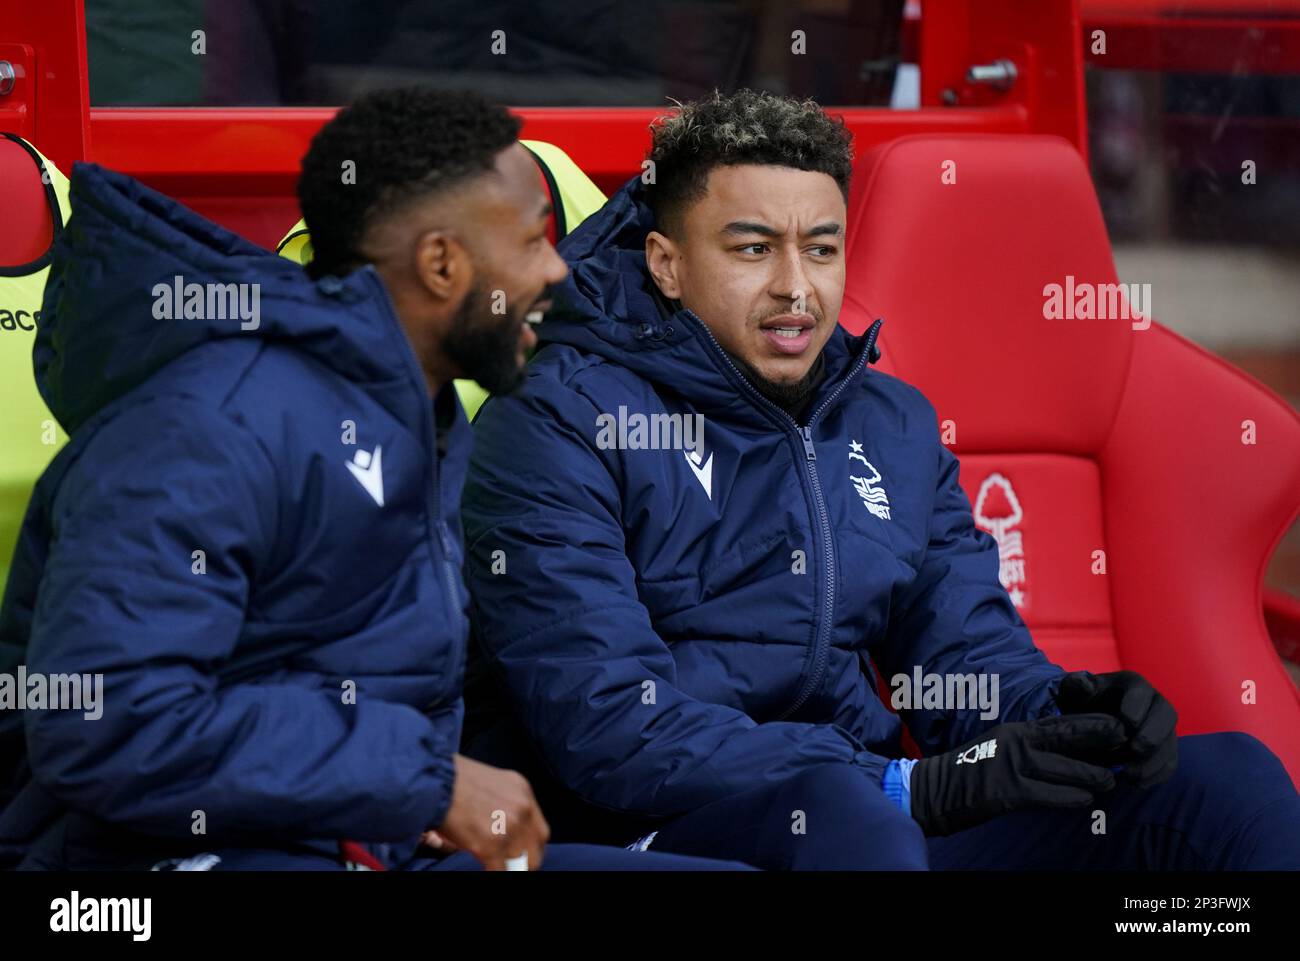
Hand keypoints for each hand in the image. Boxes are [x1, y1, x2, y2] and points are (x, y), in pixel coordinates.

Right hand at [436, 754, 550, 869]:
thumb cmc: (452, 780)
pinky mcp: (491, 844)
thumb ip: (505, 805)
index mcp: (522, 790)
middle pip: (536, 847)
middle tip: (511, 865)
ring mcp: (509, 826)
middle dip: (525, 860)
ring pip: (520, 862)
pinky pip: (500, 871)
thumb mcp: (491, 783)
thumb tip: (505, 832)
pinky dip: (493, 872)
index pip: (539, 828)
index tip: (522, 853)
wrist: (433, 779)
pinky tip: (484, 867)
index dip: (531, 845)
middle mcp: (522, 807)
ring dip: (506, 866)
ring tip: (492, 861)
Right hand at [909, 713, 1127, 835]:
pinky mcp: (1007, 791)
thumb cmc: (970, 771)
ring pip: (1064, 769)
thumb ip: (1029, 748)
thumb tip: (1067, 756)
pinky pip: (1048, 794)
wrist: (933, 789)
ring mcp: (1011, 766)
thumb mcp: (999, 749)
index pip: (1059, 723)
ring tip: (1111, 781)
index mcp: (1014, 731)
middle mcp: (1014, 742)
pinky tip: (1085, 799)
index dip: (1090, 722)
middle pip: (1067, 739)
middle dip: (1099, 741)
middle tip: (1127, 744)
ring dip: (1092, 776)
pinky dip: (1070, 797)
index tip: (1117, 723)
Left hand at [1055, 670, 1177, 788]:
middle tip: (1135, 751)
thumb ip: (1077, 686)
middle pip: (1166, 715)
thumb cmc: (1081, 703)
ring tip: (1131, 775)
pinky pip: (1170, 762)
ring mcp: (1163, 728)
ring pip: (1170, 742)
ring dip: (1154, 760)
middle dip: (1152, 734)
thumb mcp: (1074, 693)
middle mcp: (1155, 703)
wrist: (1089, 720)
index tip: (1126, 726)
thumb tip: (1081, 682)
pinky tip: (1136, 784)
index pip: (1142, 692)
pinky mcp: (1165, 749)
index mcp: (1133, 685)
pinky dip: (1156, 775)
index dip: (1136, 709)